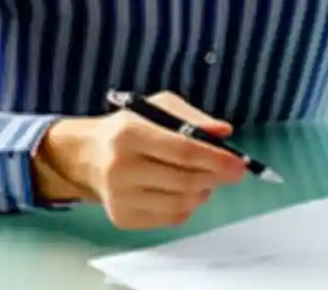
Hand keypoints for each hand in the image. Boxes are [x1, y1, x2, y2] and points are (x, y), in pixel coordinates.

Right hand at [33, 92, 246, 228]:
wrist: (88, 156)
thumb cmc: (130, 127)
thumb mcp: (159, 108)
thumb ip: (193, 117)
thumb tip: (224, 132)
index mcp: (129, 133)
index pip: (183, 150)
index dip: (216, 159)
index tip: (240, 164)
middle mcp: (121, 167)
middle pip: (184, 181)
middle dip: (216, 177)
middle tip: (232, 173)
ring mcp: (119, 197)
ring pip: (181, 203)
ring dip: (204, 192)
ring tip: (204, 179)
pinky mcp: (122, 218)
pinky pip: (171, 218)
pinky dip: (187, 206)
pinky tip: (182, 191)